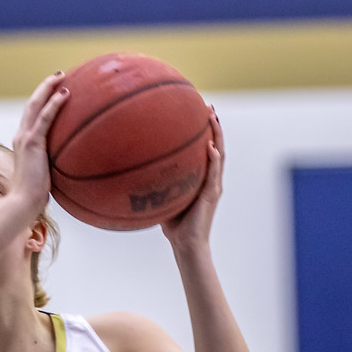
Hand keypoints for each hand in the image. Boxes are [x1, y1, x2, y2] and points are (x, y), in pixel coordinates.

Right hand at [10, 73, 68, 213]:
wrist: (23, 202)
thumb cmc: (35, 196)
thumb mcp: (46, 176)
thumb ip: (55, 166)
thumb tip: (73, 168)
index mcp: (24, 142)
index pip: (32, 116)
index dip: (42, 101)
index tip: (54, 91)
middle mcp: (21, 136)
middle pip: (32, 104)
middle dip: (44, 88)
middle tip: (59, 76)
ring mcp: (25, 138)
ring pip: (35, 105)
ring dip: (48, 89)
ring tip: (62, 77)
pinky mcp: (31, 143)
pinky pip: (44, 118)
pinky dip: (54, 104)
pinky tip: (65, 94)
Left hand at [161, 106, 222, 248]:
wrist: (186, 244)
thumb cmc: (173, 223)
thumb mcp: (162, 196)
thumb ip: (155, 182)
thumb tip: (132, 168)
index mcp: (201, 178)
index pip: (206, 150)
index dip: (205, 132)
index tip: (199, 112)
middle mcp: (210, 179)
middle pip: (216, 146)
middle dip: (214, 126)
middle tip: (208, 107)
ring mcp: (213, 186)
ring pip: (219, 155)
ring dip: (217, 136)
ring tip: (213, 118)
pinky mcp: (211, 195)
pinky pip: (214, 174)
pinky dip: (214, 160)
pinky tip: (211, 148)